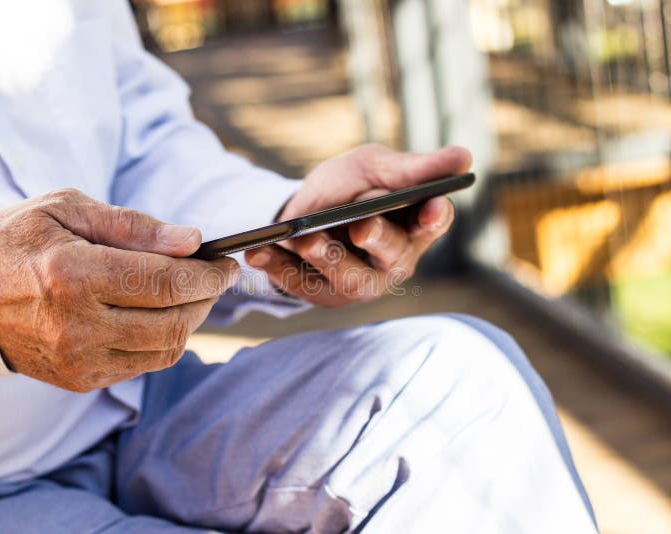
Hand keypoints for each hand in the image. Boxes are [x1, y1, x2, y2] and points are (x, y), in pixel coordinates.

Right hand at [0, 189, 237, 391]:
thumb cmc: (16, 241)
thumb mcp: (66, 209)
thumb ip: (133, 226)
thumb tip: (191, 240)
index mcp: (73, 274)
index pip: (165, 281)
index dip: (207, 274)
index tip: (226, 262)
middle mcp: (78, 325)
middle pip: (174, 321)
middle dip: (207, 298)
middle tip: (215, 276)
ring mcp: (78, 359)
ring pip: (165, 350)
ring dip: (191, 321)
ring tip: (190, 294)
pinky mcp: (78, 379)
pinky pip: (142, 366)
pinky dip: (163, 340)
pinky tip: (159, 315)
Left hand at [245, 145, 471, 306]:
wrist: (305, 210)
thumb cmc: (350, 187)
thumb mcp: (374, 167)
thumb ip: (412, 167)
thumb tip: (465, 156)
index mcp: (415, 226)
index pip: (434, 223)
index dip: (433, 218)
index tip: (431, 207)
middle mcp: (393, 261)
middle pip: (392, 254)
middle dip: (377, 238)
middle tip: (361, 224)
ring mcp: (359, 283)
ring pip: (347, 278)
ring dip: (325, 257)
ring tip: (302, 236)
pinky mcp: (323, 296)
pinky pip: (300, 285)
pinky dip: (278, 268)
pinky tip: (257, 251)